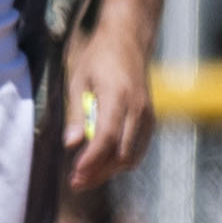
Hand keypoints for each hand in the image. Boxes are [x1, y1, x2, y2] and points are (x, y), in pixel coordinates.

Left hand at [63, 12, 155, 188]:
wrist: (129, 40)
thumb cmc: (99, 58)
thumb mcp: (78, 80)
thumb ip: (76, 113)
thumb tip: (71, 144)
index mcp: (118, 96)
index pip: (106, 137)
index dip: (91, 160)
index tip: (75, 175)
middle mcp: (137, 108)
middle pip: (122, 153)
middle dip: (99, 172)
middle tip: (75, 182)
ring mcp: (147, 114)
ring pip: (132, 156)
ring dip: (109, 170)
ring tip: (85, 175)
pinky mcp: (150, 119)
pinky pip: (138, 149)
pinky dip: (120, 160)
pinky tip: (101, 163)